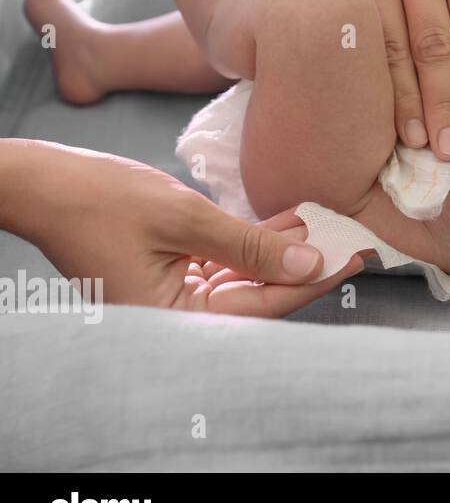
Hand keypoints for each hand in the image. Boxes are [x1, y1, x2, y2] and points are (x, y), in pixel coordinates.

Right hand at [0, 140, 361, 315]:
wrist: (44, 183)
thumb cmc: (101, 200)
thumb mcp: (186, 219)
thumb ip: (251, 246)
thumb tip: (309, 265)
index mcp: (172, 320)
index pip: (262, 305)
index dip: (312, 281)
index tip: (352, 259)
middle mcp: (173, 316)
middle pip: (257, 295)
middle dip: (303, 267)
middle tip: (350, 241)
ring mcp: (171, 293)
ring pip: (244, 277)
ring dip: (281, 252)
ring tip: (326, 227)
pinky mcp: (170, 269)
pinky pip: (223, 262)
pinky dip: (254, 244)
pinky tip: (288, 224)